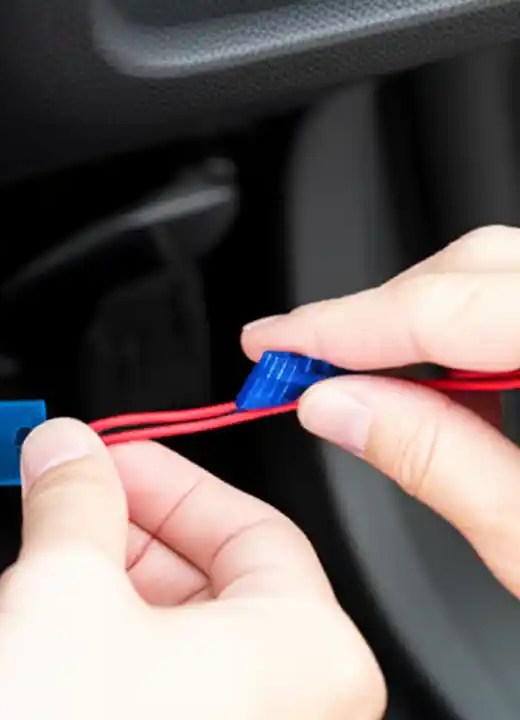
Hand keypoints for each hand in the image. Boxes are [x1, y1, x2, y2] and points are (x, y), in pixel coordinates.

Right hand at [0, 419, 382, 718]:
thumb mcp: (61, 590)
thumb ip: (72, 499)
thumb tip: (65, 452)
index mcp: (309, 653)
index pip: (251, 525)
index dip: (164, 478)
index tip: (105, 458)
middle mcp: (300, 709)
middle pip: (219, 581)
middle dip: (130, 533)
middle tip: (66, 500)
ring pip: (187, 638)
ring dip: (113, 588)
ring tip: (45, 567)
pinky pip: (169, 688)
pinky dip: (114, 648)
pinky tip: (51, 636)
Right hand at [242, 225, 519, 594]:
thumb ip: (436, 460)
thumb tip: (336, 404)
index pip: (446, 307)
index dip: (339, 326)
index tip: (271, 346)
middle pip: (474, 266)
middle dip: (374, 313)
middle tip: (297, 365)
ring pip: (497, 272)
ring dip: (420, 317)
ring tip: (358, 375)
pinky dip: (470, 327)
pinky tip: (440, 375)